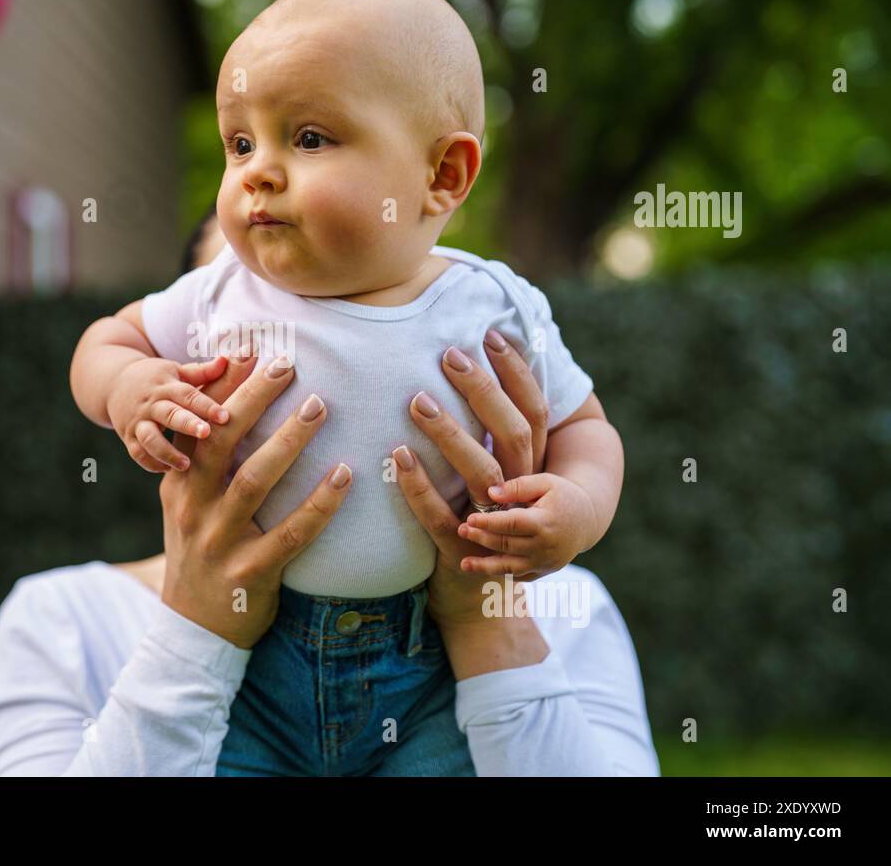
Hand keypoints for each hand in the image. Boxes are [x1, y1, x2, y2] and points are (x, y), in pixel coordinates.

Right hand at [107, 355, 232, 472]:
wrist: (112, 382)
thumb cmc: (156, 378)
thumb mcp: (177, 371)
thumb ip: (204, 371)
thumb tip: (230, 359)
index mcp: (167, 385)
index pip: (188, 394)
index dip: (206, 405)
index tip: (226, 416)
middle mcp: (151, 403)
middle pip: (169, 414)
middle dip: (187, 424)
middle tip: (207, 433)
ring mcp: (138, 421)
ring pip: (149, 438)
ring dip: (166, 452)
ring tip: (185, 465)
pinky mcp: (128, 437)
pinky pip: (137, 453)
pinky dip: (151, 463)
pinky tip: (168, 470)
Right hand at [159, 353, 352, 648]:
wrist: (193, 629)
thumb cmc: (202, 554)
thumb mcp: (188, 505)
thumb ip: (204, 460)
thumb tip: (230, 404)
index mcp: (178, 485)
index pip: (199, 425)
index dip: (223, 387)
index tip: (252, 349)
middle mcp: (193, 508)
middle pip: (221, 441)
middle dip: (253, 399)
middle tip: (288, 364)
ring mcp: (219, 542)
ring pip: (254, 481)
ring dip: (288, 441)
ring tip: (319, 406)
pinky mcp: (249, 574)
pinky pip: (291, 534)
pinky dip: (319, 503)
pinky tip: (344, 475)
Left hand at [394, 334, 550, 631]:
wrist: (481, 596)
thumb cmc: (481, 516)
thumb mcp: (494, 470)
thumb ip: (488, 428)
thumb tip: (474, 365)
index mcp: (532, 465)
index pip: (534, 407)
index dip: (517, 370)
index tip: (491, 333)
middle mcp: (518, 489)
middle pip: (511, 430)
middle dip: (482, 390)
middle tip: (449, 355)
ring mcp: (492, 519)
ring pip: (479, 471)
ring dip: (448, 433)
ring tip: (415, 400)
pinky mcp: (460, 546)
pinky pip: (438, 513)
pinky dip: (416, 485)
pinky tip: (395, 455)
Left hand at [458, 473, 600, 578]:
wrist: (587, 519)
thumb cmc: (562, 495)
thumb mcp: (545, 482)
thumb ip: (518, 486)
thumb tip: (490, 492)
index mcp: (546, 522)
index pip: (512, 524)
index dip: (489, 523)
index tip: (469, 519)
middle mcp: (546, 547)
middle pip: (507, 545)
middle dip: (482, 539)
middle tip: (460, 531)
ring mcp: (546, 562)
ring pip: (511, 568)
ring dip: (485, 567)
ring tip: (463, 564)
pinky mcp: (544, 571)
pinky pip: (519, 577)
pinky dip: (501, 574)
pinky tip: (482, 570)